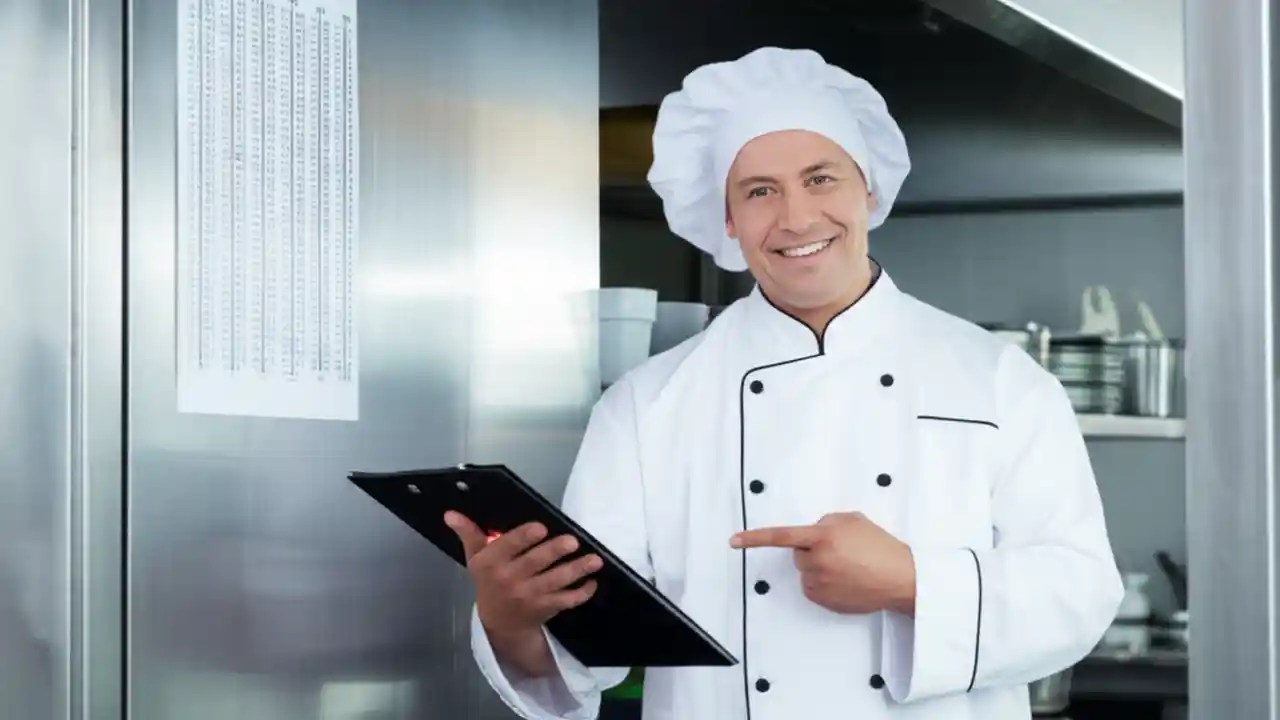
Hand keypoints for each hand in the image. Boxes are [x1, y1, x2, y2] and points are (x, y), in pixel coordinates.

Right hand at [445, 511, 602, 639]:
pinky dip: (581, 593)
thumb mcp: (476, 559)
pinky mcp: (545, 608)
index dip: (524, 538)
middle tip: (573, 541)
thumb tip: (451, 514)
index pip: (508, 547)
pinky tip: (592, 582)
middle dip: (555, 551)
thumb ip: (469, 534)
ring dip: (577, 570)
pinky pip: (566, 600)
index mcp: (491, 564)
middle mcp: (509, 580)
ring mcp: (529, 597)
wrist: (499, 624)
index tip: (540, 528)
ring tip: (594, 560)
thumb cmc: (489, 582)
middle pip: (535, 563)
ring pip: (555, 581)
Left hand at [731, 511, 915, 615]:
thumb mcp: (852, 520)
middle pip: (797, 554)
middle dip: (811, 550)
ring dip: (818, 567)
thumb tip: (812, 531)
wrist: (901, 578)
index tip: (733, 541)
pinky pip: (813, 588)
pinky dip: (824, 584)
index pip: (781, 536)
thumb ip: (826, 521)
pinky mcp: (823, 600)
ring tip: (848, 567)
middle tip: (840, 551)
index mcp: (822, 537)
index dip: (755, 538)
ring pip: (805, 572)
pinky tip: (846, 580)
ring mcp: (819, 583)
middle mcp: (816, 561)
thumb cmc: (879, 546)